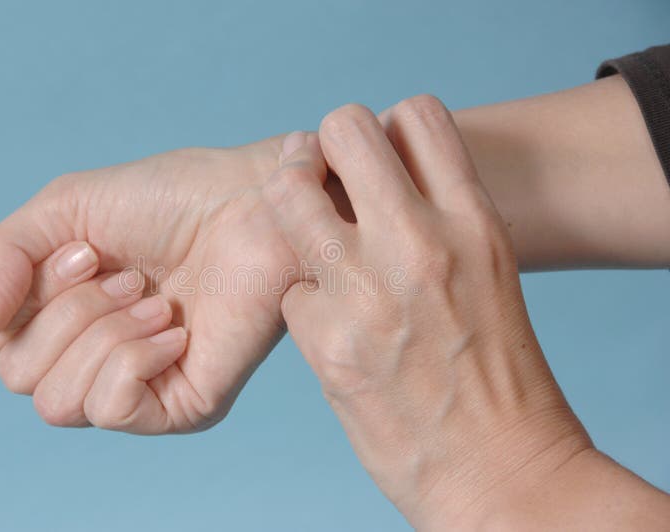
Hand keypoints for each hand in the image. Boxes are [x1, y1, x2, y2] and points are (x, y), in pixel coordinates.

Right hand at [0, 138, 297, 432]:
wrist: (253, 201)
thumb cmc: (171, 198)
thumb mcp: (64, 209)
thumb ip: (0, 258)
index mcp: (70, 319)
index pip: (2, 346)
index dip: (36, 294)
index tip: (91, 251)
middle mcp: (99, 359)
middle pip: (22, 379)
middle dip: (69, 314)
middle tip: (129, 275)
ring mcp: (142, 387)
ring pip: (59, 402)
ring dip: (102, 333)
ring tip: (156, 298)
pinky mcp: (183, 407)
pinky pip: (113, 408)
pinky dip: (133, 356)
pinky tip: (175, 328)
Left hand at [262, 99, 591, 527]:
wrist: (498, 468)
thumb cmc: (498, 375)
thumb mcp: (489, 275)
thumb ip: (440, 221)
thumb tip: (383, 182)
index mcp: (472, 221)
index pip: (416, 114)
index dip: (384, 128)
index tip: (370, 158)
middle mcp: (419, 241)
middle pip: (343, 129)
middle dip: (322, 145)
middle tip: (318, 176)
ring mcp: (367, 288)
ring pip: (288, 193)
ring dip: (288, 204)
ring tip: (301, 232)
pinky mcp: (327, 340)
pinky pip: (289, 290)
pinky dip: (301, 304)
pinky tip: (328, 328)